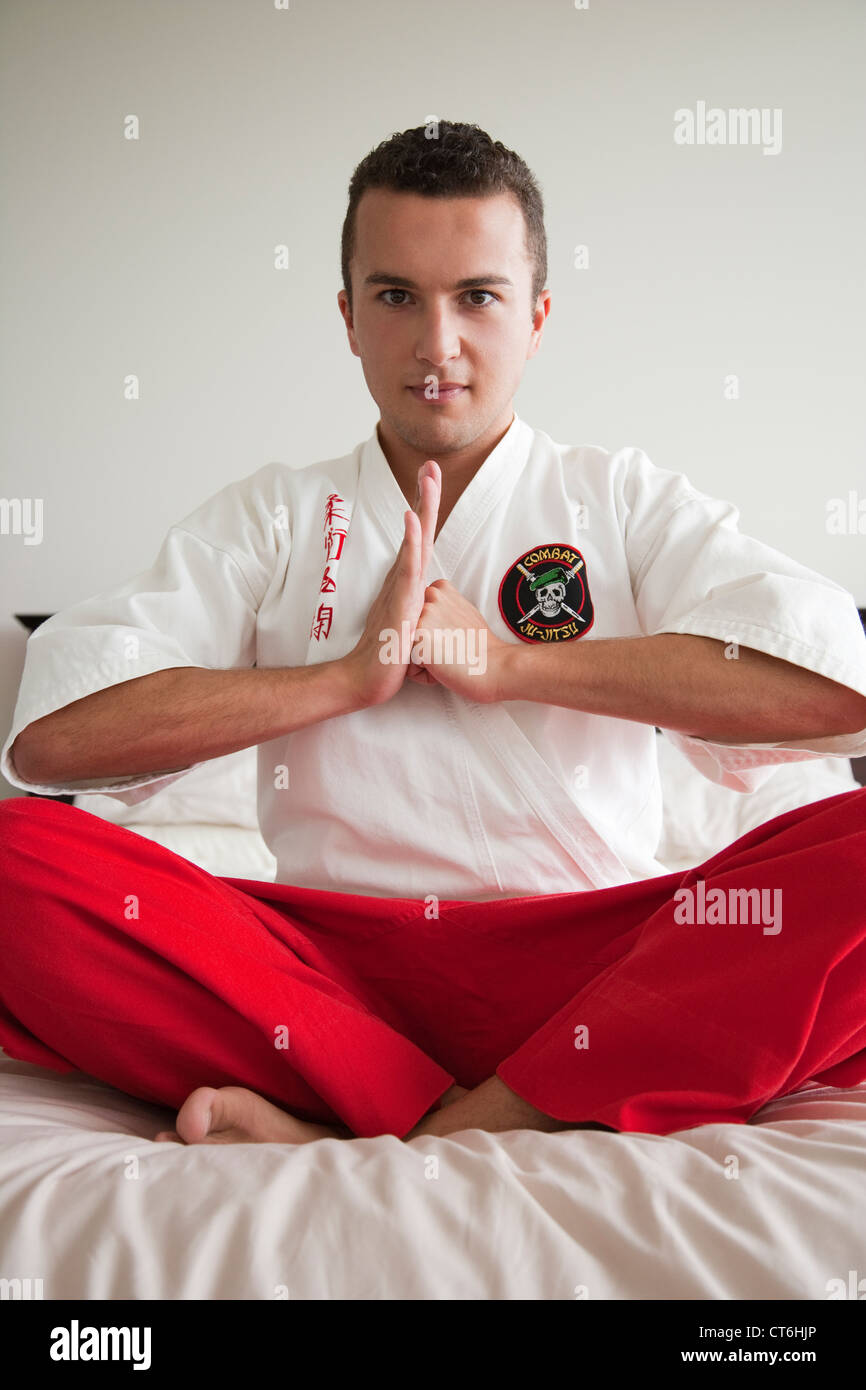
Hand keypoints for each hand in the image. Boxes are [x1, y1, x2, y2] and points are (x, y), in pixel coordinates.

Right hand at [342, 458, 441, 706]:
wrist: (368, 678)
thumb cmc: (389, 655)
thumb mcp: (410, 626)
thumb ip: (417, 609)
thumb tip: (425, 604)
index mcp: (407, 582)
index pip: (421, 540)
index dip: (426, 510)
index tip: (432, 482)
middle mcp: (403, 578)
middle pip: (418, 530)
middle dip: (426, 496)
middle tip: (431, 465)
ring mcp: (400, 587)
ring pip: (415, 540)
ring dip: (422, 506)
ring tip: (427, 478)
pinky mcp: (400, 600)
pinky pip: (407, 565)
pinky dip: (409, 539)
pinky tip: (411, 517)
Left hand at [405, 578, 512, 702]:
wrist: (494, 666)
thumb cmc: (480, 647)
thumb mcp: (464, 612)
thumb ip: (444, 606)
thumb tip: (432, 608)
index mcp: (440, 588)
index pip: (415, 616)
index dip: (432, 633)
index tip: (453, 636)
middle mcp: (429, 596)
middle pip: (408, 631)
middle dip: (423, 645)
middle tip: (450, 648)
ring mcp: (423, 614)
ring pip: (406, 648)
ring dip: (422, 659)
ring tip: (447, 656)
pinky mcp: (418, 635)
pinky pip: (407, 665)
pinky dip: (423, 673)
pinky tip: (443, 666)